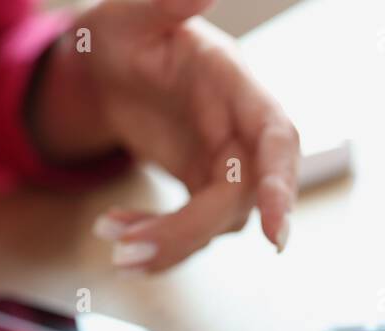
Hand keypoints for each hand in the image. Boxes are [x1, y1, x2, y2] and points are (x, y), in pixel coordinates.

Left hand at [31, 0, 299, 271]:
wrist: (105, 72)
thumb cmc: (120, 36)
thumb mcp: (129, 17)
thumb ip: (165, 4)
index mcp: (235, 85)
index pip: (276, 137)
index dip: (280, 183)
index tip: (274, 232)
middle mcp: (239, 130)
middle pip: (241, 198)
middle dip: (191, 232)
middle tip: (130, 252)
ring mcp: (223, 165)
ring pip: (214, 224)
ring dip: (166, 243)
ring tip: (110, 236)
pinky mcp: (202, 189)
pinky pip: (190, 231)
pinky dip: (154, 240)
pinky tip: (113, 228)